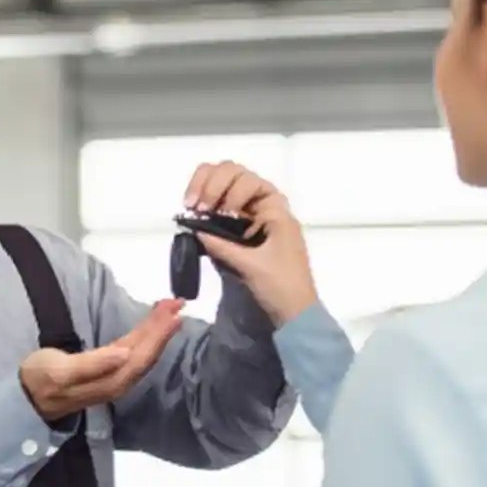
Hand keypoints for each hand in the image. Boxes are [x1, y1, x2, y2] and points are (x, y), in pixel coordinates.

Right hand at [20, 299, 183, 421]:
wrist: (28, 398)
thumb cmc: (41, 380)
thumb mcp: (61, 371)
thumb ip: (93, 364)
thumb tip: (125, 355)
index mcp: (112, 380)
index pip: (142, 353)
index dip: (158, 331)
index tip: (173, 309)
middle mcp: (120, 380)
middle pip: (147, 352)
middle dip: (163, 327)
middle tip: (178, 301)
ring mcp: (115, 377)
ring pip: (144, 352)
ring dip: (158, 331)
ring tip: (171, 310)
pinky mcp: (109, 373)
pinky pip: (135, 354)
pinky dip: (146, 338)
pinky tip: (151, 330)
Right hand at [181, 160, 319, 325]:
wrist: (294, 312)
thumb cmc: (280, 286)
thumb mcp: (251, 265)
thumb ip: (222, 245)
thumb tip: (194, 228)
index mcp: (275, 208)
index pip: (245, 178)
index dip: (223, 187)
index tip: (211, 210)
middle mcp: (265, 206)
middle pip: (233, 174)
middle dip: (210, 184)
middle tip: (194, 206)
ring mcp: (253, 217)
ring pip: (226, 186)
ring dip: (206, 190)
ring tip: (192, 207)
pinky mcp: (244, 230)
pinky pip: (224, 208)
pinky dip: (208, 206)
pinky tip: (196, 215)